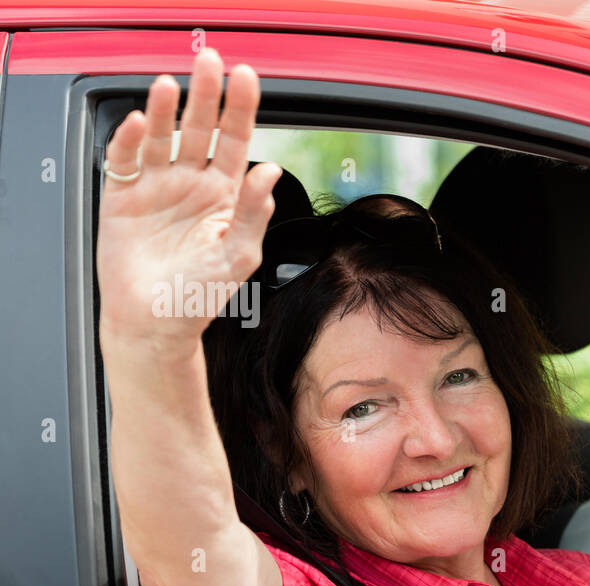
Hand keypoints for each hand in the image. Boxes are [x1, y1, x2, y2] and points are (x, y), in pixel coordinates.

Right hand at [97, 48, 279, 351]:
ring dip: (164, 110)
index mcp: (225, 195)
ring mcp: (157, 187)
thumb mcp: (238, 257)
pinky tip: (138, 123)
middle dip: (205, 95)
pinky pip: (125, 161)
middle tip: (207, 61)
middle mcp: (191, 184)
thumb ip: (254, 214)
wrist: (156, 323)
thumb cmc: (201, 295)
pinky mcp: (123, 197)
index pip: (236, 141)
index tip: (245, 77)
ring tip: (169, 86)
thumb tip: (270, 171)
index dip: (241, 108)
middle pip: (199, 128)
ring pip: (161, 137)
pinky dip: (129, 141)